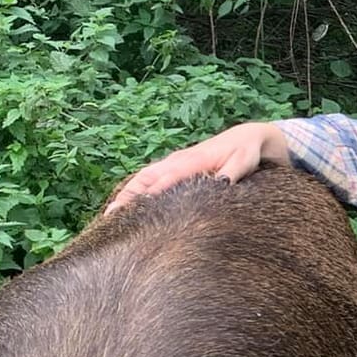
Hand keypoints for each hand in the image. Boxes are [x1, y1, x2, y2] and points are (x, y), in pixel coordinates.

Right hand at [106, 122, 290, 212]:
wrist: (246, 138)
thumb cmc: (245, 153)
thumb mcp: (243, 161)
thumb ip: (232, 171)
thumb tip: (221, 182)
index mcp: (192, 161)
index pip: (167, 179)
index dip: (151, 195)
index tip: (136, 212)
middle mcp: (177, 161)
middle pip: (145, 179)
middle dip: (127, 197)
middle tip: (110, 218)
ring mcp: (173, 163)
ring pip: (143, 179)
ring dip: (126, 195)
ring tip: (109, 217)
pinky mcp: (174, 168)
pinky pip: (148, 179)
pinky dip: (135, 191)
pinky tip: (126, 208)